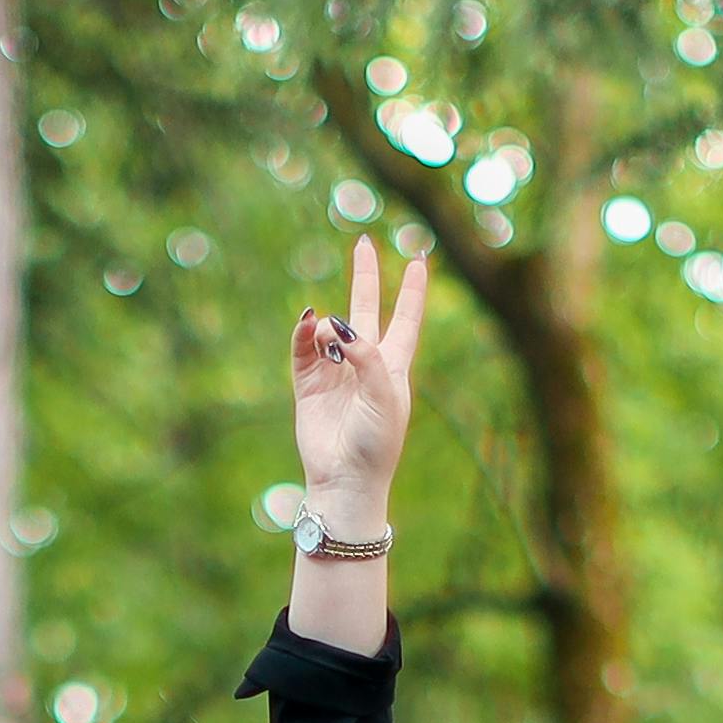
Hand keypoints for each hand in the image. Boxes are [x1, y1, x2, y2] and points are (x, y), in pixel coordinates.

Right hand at [288, 234, 432, 522]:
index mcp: (393, 367)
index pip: (405, 319)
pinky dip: (304, 333)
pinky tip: (309, 324)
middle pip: (366, 310)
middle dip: (364, 278)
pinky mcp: (307, 384)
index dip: (412, 290)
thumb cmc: (376, 444)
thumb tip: (337, 324)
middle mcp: (364, 364)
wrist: (345, 480)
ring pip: (330, 330)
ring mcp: (335, 373)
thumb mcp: (385, 396)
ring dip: (328, 326)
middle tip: (363, 243)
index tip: (419, 259)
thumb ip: (366, 356)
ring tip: (330, 341)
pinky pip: (303, 348)